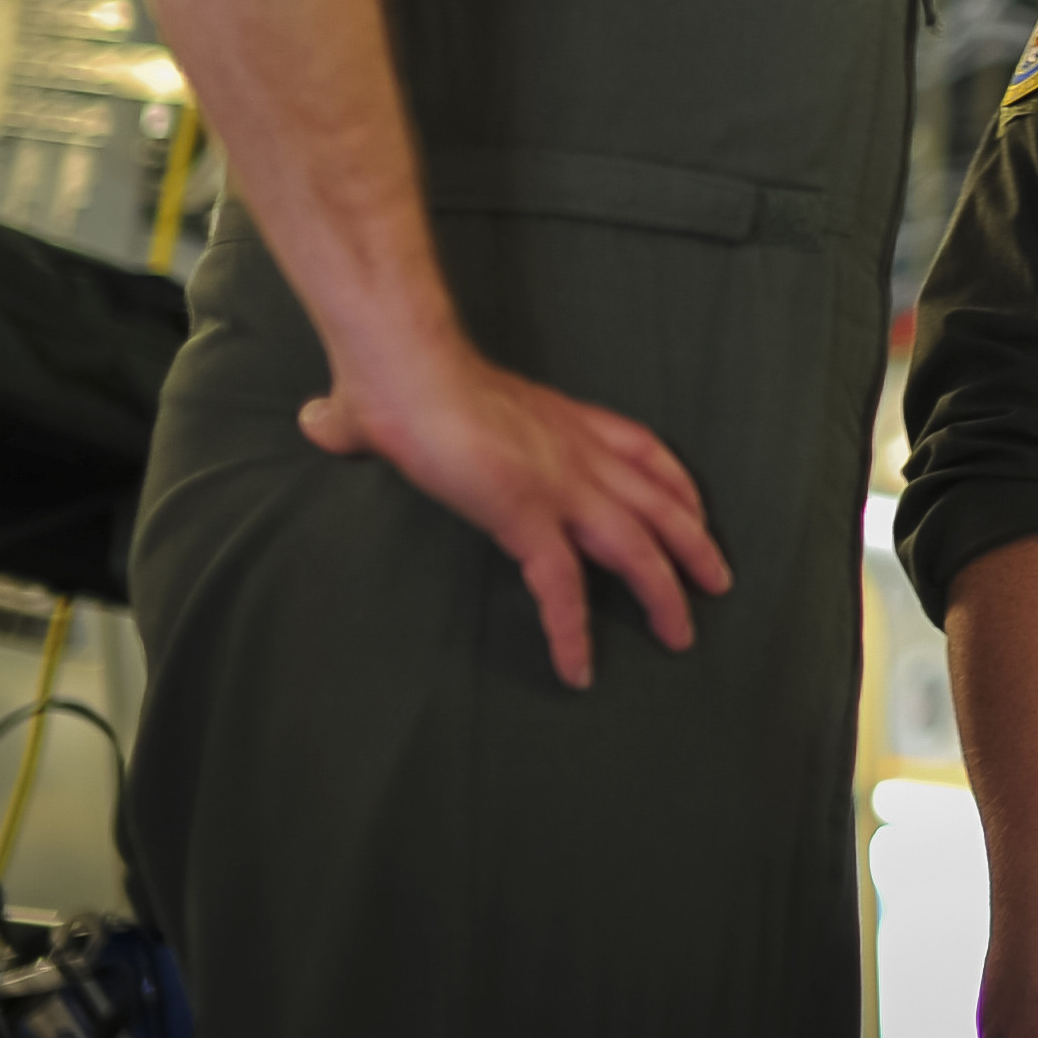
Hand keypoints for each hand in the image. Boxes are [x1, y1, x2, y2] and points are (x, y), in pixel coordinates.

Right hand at [300, 346, 729, 687]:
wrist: (405, 367)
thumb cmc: (400, 374)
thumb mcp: (414, 396)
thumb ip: (377, 419)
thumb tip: (319, 420)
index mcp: (566, 421)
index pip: (645, 451)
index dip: (678, 485)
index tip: (696, 512)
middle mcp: (579, 454)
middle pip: (662, 503)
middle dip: (695, 545)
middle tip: (718, 584)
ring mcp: (560, 487)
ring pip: (639, 550)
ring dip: (666, 595)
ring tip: (681, 636)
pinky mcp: (528, 519)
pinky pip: (565, 588)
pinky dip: (574, 631)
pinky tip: (579, 670)